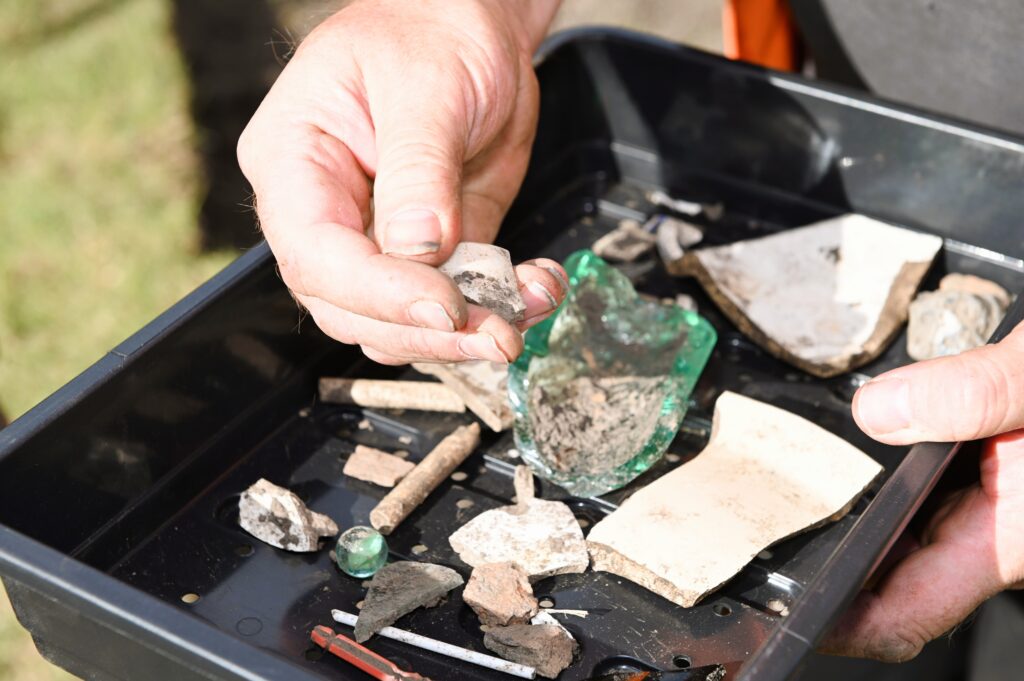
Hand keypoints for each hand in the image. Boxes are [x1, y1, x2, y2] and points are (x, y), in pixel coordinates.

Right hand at [237, 0, 564, 363]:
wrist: (470, 22)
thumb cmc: (431, 29)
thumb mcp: (426, 87)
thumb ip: (419, 169)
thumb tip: (418, 249)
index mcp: (293, 162)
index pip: (317, 255)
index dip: (380, 293)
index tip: (445, 306)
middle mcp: (323, 212)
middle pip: (350, 308)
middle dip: (426, 331)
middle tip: (498, 332)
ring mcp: (375, 239)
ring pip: (399, 324)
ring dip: (467, 332)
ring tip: (531, 304)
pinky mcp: (429, 252)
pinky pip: (450, 304)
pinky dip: (496, 308)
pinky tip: (538, 288)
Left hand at [821, 322, 1023, 661]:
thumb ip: (972, 393)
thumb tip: (882, 410)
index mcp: (1014, 535)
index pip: (912, 612)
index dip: (850, 626)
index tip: (795, 619)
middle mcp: (1006, 537)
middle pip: (904, 582)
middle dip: (844, 573)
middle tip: (777, 553)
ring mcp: (1003, 515)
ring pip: (919, 544)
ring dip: (871, 533)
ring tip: (809, 510)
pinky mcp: (1001, 486)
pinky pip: (937, 507)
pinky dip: (899, 497)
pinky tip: (871, 469)